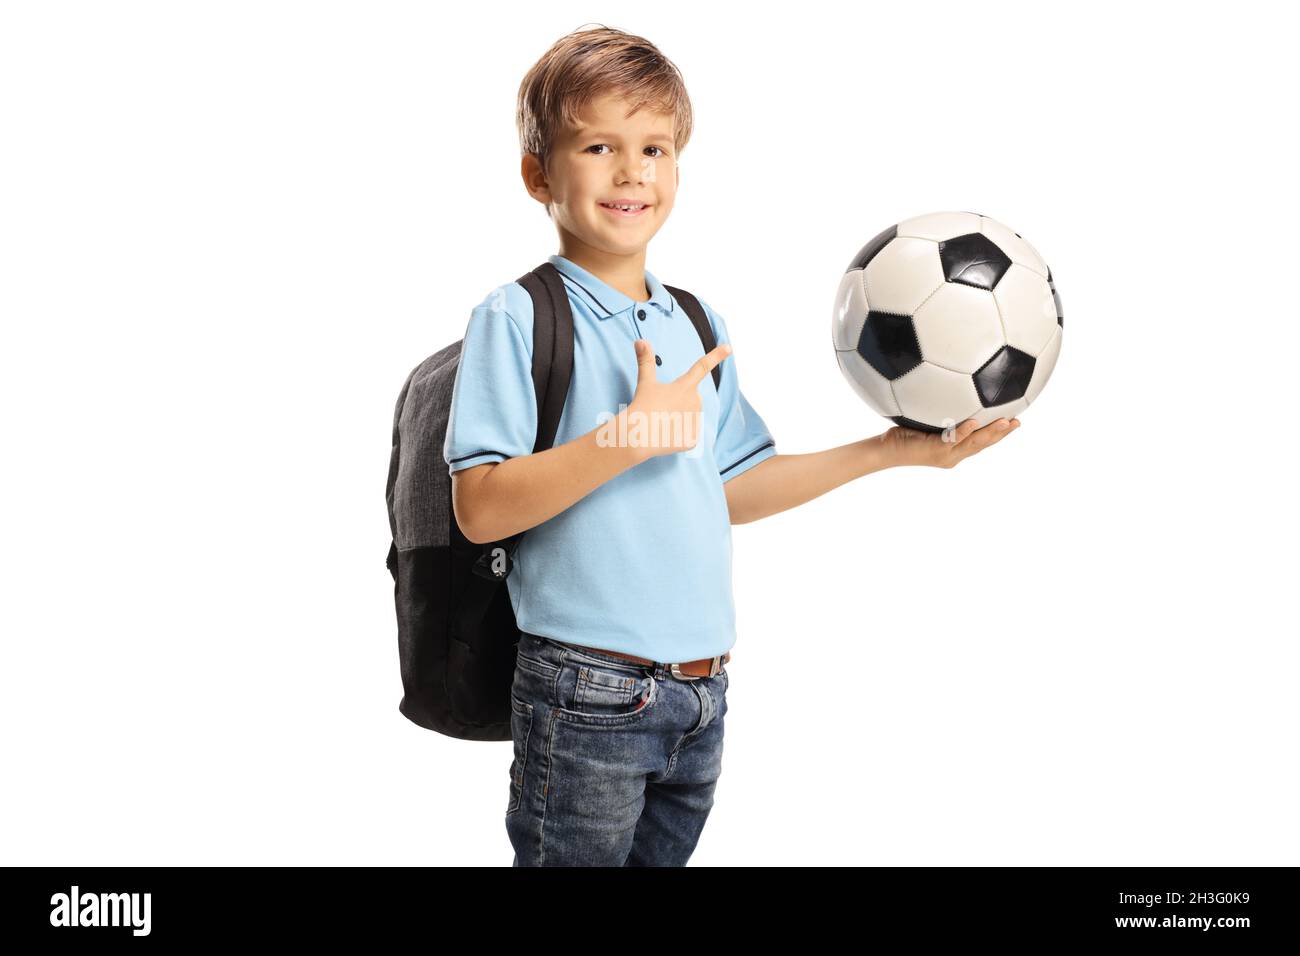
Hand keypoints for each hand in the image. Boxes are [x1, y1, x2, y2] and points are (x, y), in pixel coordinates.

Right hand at [624, 338, 731, 459]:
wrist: (639, 436)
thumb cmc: (642, 406)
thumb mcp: (645, 382)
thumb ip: (646, 361)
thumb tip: (640, 341)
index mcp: (685, 386)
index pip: (702, 367)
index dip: (716, 356)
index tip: (729, 348)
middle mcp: (695, 401)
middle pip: (691, 398)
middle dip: (679, 401)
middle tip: (661, 408)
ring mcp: (695, 420)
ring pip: (689, 416)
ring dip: (678, 418)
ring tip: (662, 422)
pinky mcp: (693, 438)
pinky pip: (687, 434)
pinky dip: (677, 435)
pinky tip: (666, 435)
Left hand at [881, 416, 1019, 468]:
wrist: (884, 450)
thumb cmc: (902, 435)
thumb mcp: (924, 422)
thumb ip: (939, 412)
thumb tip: (947, 388)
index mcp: (954, 449)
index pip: (981, 442)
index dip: (999, 433)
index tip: (1015, 421)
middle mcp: (953, 454)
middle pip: (984, 445)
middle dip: (1002, 434)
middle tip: (1018, 422)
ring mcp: (945, 454)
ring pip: (974, 444)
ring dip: (991, 433)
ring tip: (1006, 422)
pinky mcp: (934, 451)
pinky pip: (952, 439)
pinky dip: (964, 430)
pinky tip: (974, 421)